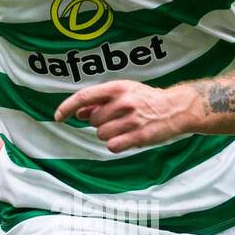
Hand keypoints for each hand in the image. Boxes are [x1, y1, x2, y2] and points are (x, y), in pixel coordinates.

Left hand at [54, 81, 193, 152]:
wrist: (176, 108)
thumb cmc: (146, 99)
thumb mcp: (124, 93)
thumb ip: (99, 102)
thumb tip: (77, 112)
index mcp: (117, 88)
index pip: (84, 97)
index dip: (67, 107)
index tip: (58, 117)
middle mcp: (123, 102)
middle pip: (93, 121)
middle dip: (100, 123)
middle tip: (117, 120)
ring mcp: (132, 119)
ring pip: (102, 135)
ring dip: (109, 135)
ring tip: (124, 128)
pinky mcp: (139, 135)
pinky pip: (112, 146)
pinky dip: (116, 145)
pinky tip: (127, 138)